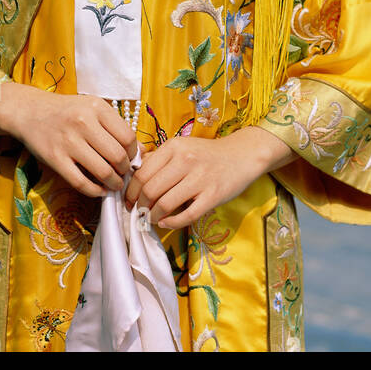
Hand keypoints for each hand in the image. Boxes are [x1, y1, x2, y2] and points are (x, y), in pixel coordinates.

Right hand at [0, 88, 137, 197]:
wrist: (31, 111)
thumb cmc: (67, 111)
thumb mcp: (92, 108)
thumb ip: (114, 125)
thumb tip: (139, 151)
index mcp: (96, 107)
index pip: (127, 137)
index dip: (133, 153)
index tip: (130, 158)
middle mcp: (83, 122)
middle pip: (117, 156)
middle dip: (125, 170)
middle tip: (123, 173)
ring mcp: (68, 141)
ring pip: (103, 171)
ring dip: (113, 183)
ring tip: (114, 183)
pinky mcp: (55, 159)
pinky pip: (81, 183)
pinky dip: (95, 191)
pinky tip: (99, 190)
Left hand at [124, 128, 283, 230]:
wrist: (241, 155)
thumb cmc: (206, 154)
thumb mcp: (181, 147)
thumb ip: (159, 158)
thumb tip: (133, 174)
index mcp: (174, 147)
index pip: (142, 173)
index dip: (131, 191)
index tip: (129, 201)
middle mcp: (185, 160)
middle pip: (150, 190)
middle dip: (140, 206)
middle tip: (138, 212)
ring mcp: (200, 178)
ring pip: (165, 203)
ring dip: (153, 216)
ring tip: (152, 218)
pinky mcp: (212, 196)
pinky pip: (186, 215)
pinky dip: (172, 223)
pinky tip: (166, 222)